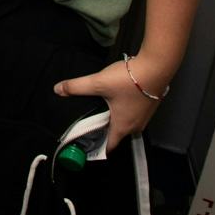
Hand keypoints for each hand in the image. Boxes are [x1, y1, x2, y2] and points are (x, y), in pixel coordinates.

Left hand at [53, 54, 171, 152]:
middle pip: (118, 134)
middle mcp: (136, 125)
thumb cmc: (128, 80)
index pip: (110, 145)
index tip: (86, 146)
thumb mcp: (98, 82)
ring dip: (115, 120)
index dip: (98, 148)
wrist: (156, 66)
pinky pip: (134, 113)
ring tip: (101, 111)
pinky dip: (125, 110)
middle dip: (104, 132)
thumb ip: (77, 87)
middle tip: (89, 125)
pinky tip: (117, 99)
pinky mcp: (150, 104)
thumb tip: (57, 90)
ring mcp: (146, 115)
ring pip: (127, 123)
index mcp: (123, 126)